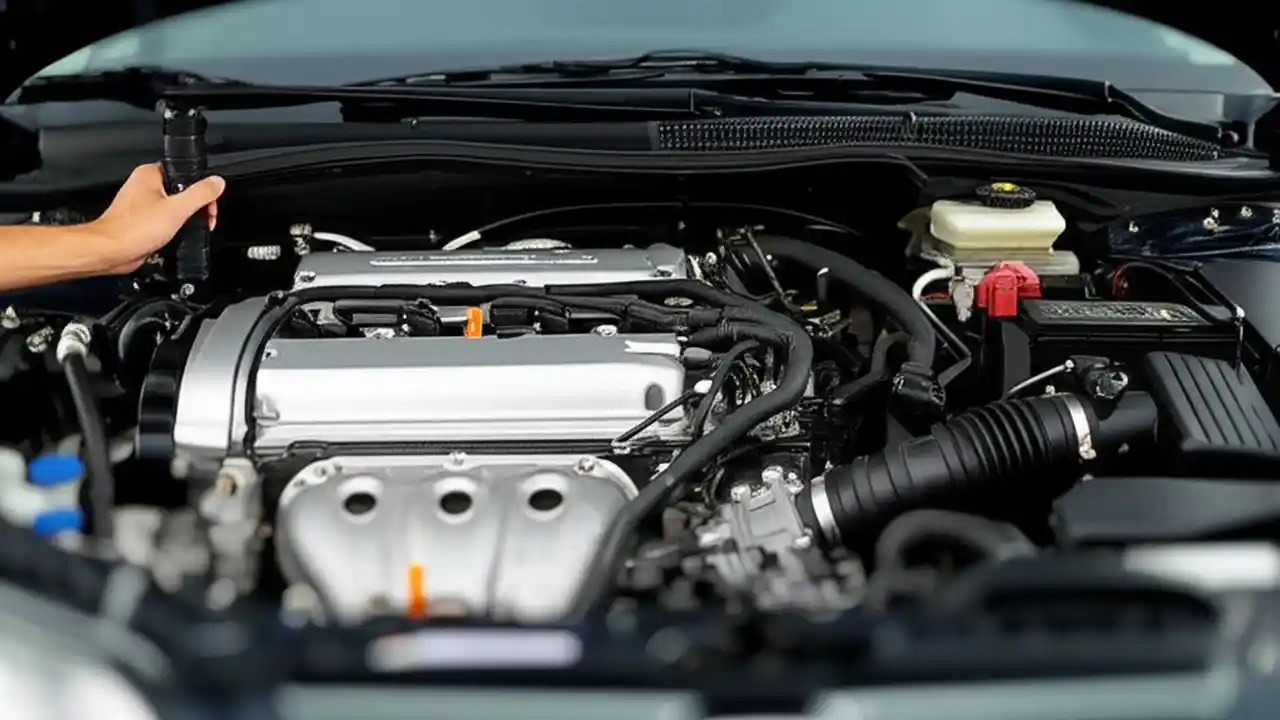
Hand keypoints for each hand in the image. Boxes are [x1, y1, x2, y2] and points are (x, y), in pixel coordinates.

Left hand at [83, 163, 225, 273]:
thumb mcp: (177, 209)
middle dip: (196, 206)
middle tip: (203, 218)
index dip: (202, 189)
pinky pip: (165, 219)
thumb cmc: (132, 229)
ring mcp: (142, 203)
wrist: (111, 251)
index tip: (208, 204)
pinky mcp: (142, 220)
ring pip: (174, 206)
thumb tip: (217, 182)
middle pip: (182, 190)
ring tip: (186, 227)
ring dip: (185, 218)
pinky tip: (173, 235)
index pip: (185, 173)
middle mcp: (144, 186)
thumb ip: (200, 194)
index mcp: (150, 174)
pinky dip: (173, 227)